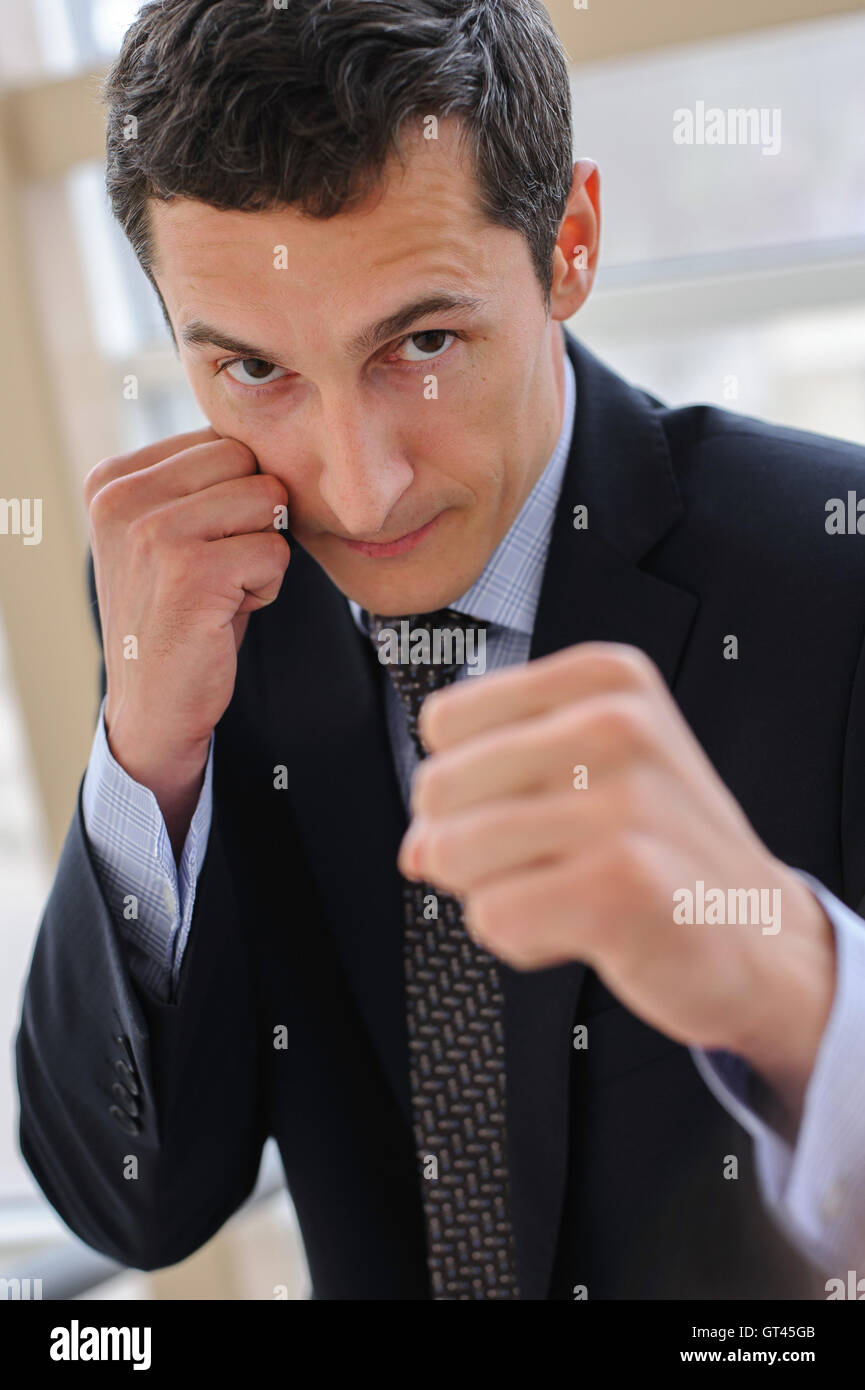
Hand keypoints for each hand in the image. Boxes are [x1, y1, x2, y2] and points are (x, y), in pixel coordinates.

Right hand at [84, 427, 289, 847]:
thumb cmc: (178, 615)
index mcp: (113, 479)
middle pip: (248, 462)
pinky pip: (275, 551)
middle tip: (219, 570)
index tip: (201, 547)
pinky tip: (227, 613)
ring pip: (268, 501)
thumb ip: (200, 480)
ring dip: (262, 552)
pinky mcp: (190, 572)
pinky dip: (267, 587)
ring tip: (221, 590)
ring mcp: (153, 533)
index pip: (221, 440)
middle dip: (255, 518)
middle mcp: (123, 497)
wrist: (155, 706)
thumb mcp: (172, 533)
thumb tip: (273, 430)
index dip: (236, 496)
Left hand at [398, 643, 835, 1121]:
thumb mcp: (585, 773)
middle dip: (465, 843)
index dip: (464, 783)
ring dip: (491, 893)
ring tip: (565, 892)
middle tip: (544, 862)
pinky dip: (520, 940)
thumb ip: (484, 785)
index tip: (528, 808)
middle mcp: (616, 723)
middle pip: (436, 788)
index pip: (445, 722)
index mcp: (603, 676)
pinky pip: (491, 917)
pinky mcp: (621, 885)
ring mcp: (623, 802)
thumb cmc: (657, 845)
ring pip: (451, 853)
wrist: (761, 933)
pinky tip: (582, 931)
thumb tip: (414, 849)